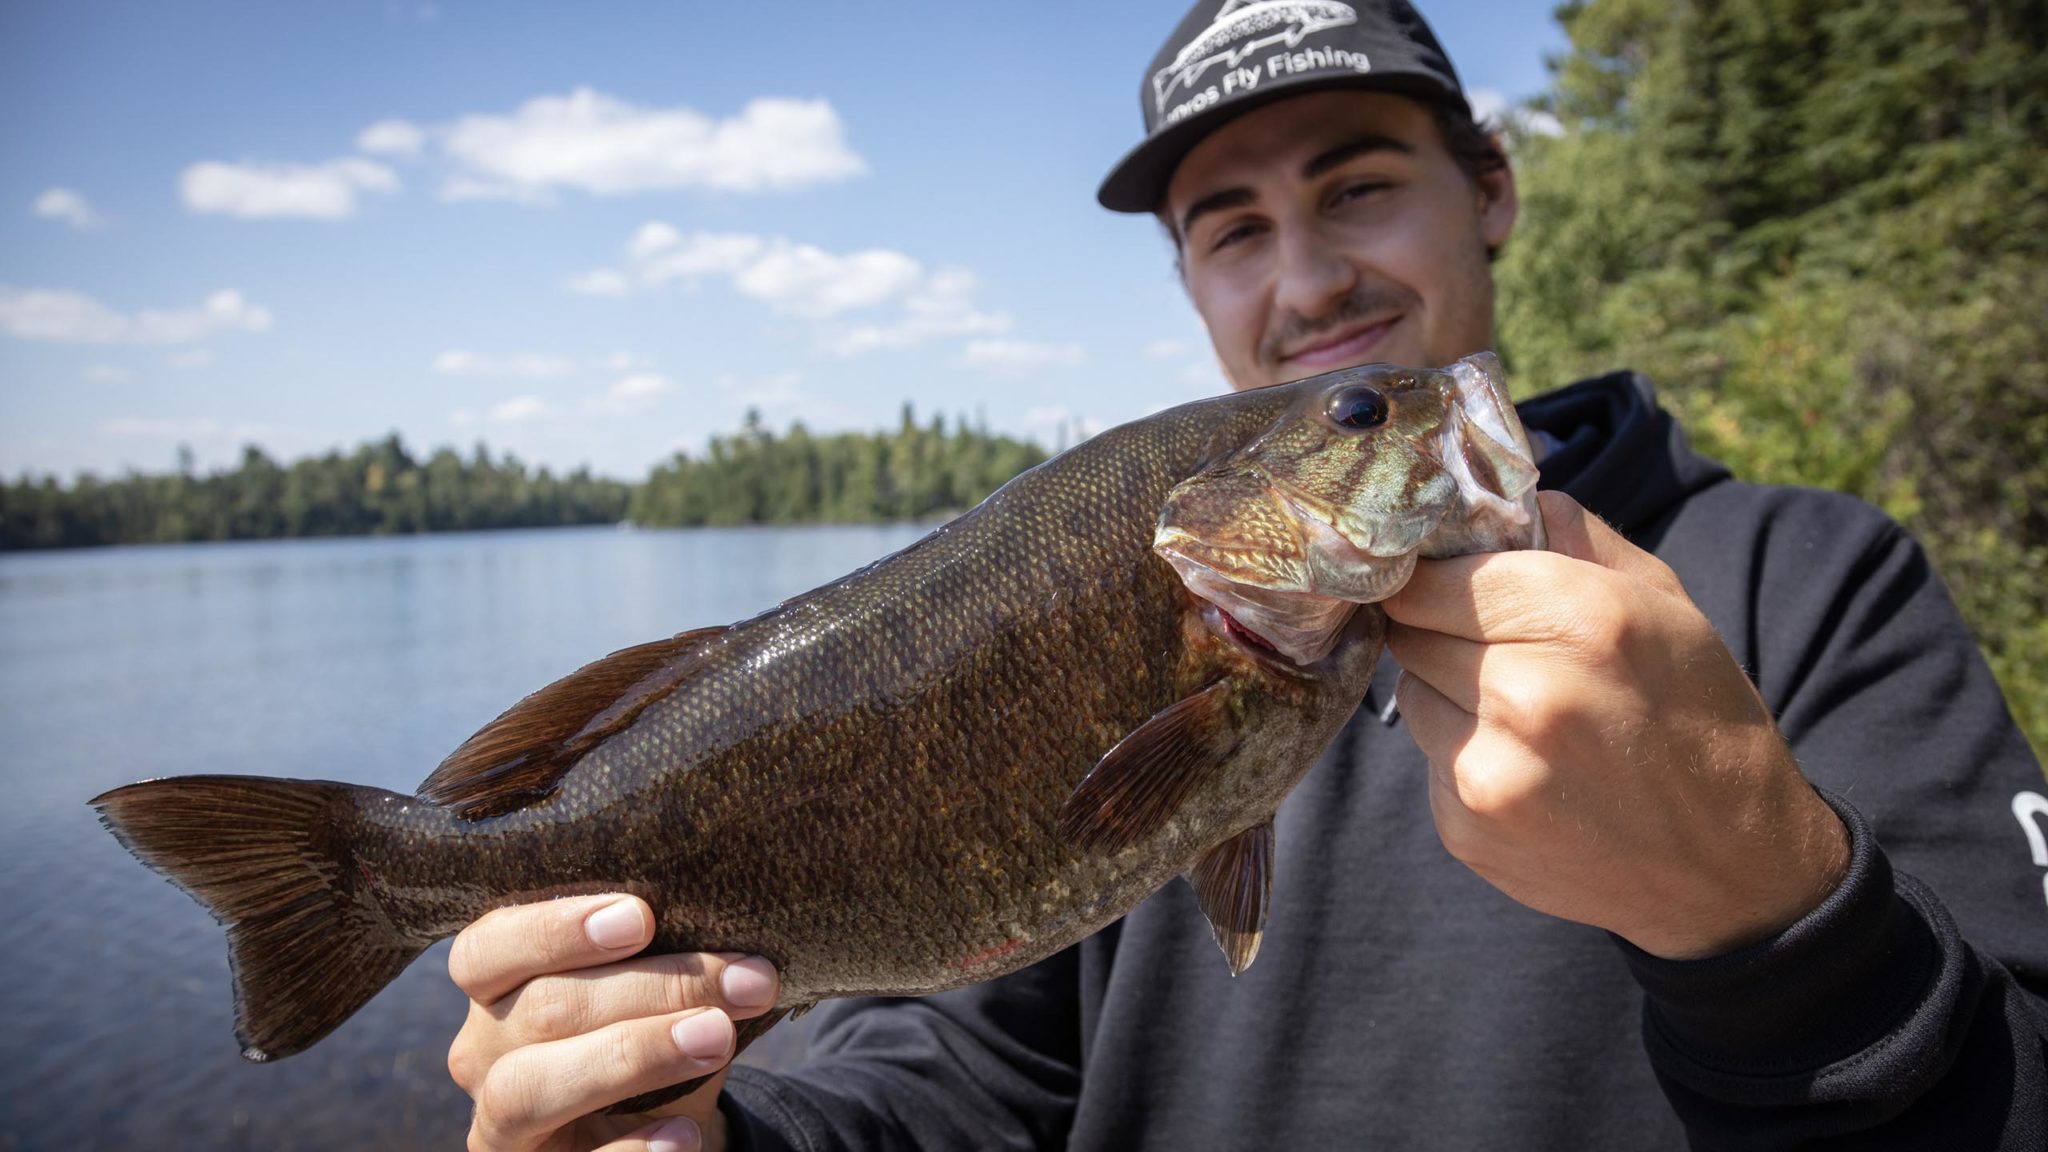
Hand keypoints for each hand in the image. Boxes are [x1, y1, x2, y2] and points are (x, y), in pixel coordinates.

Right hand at [447, 894, 780, 1151]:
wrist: (662, 1129)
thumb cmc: (652, 1034)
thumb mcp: (650, 994)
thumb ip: (662, 960)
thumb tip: (728, 932)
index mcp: (496, 989)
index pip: (486, 950)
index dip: (554, 929)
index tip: (641, 917)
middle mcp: (482, 1054)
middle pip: (540, 1009)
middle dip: (650, 987)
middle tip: (742, 979)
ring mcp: (500, 1128)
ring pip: (530, 1086)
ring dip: (634, 1055)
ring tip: (716, 1037)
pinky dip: (633, 1150)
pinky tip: (683, 1134)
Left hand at [1383, 491, 1848, 959]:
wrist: (1732, 868)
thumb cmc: (1699, 716)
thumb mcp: (1665, 602)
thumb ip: (1573, 537)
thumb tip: (1490, 498)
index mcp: (1582, 617)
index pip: (1431, 576)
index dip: (1434, 577)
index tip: (1446, 583)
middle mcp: (1527, 693)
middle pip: (1411, 632)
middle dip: (1441, 632)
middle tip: (1498, 651)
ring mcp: (1493, 771)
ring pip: (1411, 695)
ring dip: (1447, 694)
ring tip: (1521, 714)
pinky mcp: (1470, 830)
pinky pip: (1431, 763)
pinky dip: (1464, 757)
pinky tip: (1528, 770)